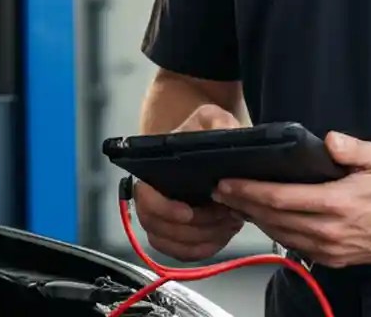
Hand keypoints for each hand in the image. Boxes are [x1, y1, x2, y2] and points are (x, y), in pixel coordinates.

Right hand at [133, 105, 245, 261]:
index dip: (163, 209)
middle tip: (222, 215)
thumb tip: (223, 133)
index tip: (188, 211)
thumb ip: (216, 121)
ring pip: (171, 243)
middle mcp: (153, 197)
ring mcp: (165, 218)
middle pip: (157, 228)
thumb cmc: (205, 130)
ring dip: (201, 239)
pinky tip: (223, 232)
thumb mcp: (212, 117)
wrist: (208, 144)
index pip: (143, 198)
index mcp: (152, 171)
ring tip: (227, 221)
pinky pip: (183, 252)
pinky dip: (203, 248)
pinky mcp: (179, 233)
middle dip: (192, 228)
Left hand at [212, 132, 370, 267]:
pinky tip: (268, 222)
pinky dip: (279, 234)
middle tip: (221, 192)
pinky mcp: (339, 259)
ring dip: (257, 221)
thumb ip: (350, 148)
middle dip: (244, 204)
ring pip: (283, 236)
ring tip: (238, 205)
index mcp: (339, 203)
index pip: (281, 198)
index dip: (250, 191)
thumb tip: (328, 140)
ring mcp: (335, 249)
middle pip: (275, 219)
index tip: (229, 182)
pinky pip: (299, 248)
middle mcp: (333, 231)